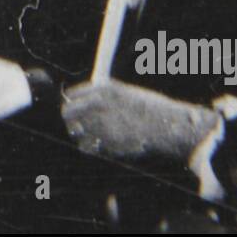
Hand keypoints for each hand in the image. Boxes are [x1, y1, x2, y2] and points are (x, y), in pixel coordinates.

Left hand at [62, 79, 217, 163]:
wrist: (169, 126)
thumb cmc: (152, 109)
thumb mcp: (127, 92)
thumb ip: (105, 94)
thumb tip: (87, 100)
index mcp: (104, 89)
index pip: (72, 94)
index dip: (71, 103)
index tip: (72, 108)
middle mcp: (99, 104)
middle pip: (67, 112)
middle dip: (70, 119)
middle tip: (75, 125)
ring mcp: (101, 124)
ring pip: (75, 131)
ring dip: (80, 134)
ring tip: (92, 136)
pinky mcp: (107, 142)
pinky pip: (87, 147)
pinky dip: (90, 147)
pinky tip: (100, 146)